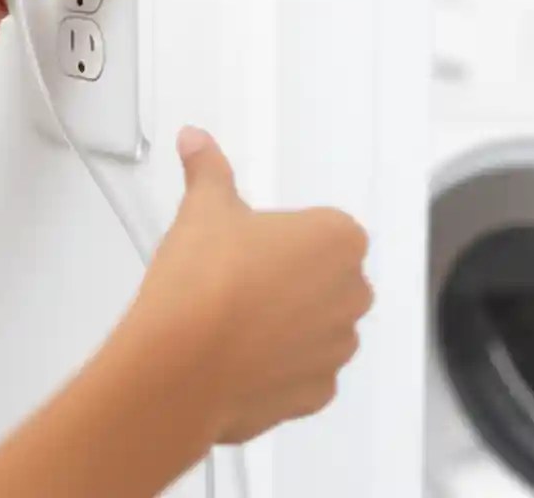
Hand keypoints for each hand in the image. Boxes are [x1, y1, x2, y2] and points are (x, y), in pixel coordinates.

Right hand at [134, 128, 373, 443]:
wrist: (181, 364)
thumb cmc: (203, 284)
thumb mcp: (203, 209)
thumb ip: (208, 170)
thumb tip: (197, 142)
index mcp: (338, 239)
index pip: (320, 230)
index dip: (280, 238)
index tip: (249, 246)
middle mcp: (351, 294)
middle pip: (324, 279)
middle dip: (289, 281)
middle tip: (237, 281)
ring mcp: (338, 347)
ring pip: (317, 327)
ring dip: (287, 325)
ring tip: (233, 322)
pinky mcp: (318, 392)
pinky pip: (304, 373)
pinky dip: (279, 367)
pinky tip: (239, 357)